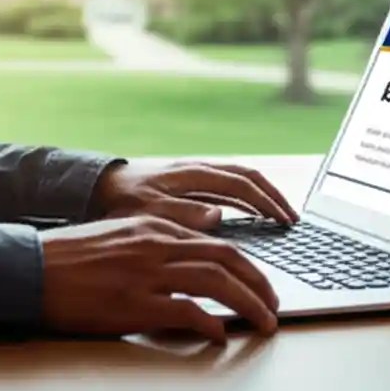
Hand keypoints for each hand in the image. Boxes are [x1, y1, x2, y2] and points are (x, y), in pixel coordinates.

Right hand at [40, 216, 278, 342]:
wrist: (31, 268)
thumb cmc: (71, 257)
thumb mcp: (120, 235)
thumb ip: (157, 243)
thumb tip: (190, 262)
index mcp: (154, 226)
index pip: (218, 242)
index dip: (247, 266)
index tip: (260, 284)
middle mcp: (156, 244)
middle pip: (227, 258)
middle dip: (260, 283)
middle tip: (273, 305)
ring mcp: (146, 273)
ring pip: (216, 281)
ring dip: (248, 303)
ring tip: (264, 322)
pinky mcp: (133, 303)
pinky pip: (186, 311)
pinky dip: (210, 324)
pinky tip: (219, 335)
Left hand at [92, 161, 298, 229]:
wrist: (96, 187)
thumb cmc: (121, 202)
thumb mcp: (148, 212)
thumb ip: (182, 214)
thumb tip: (218, 215)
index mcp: (193, 174)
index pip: (242, 183)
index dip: (267, 202)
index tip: (285, 221)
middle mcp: (198, 169)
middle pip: (248, 176)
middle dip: (274, 196)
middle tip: (292, 220)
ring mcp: (195, 175)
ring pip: (240, 180)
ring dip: (262, 197)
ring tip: (279, 218)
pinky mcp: (190, 184)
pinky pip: (227, 187)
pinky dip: (246, 200)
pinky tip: (253, 217)